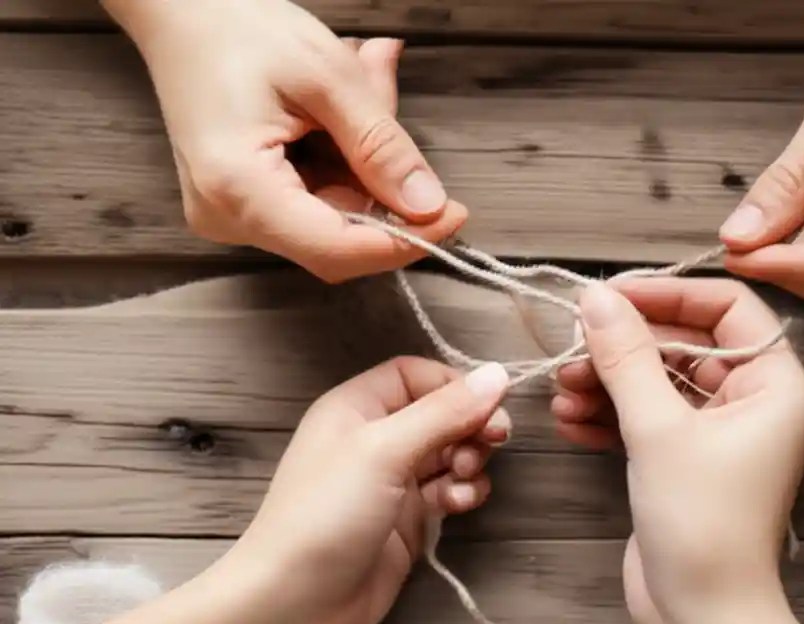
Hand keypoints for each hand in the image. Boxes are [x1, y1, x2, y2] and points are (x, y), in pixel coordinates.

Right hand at [103, 0, 465, 281]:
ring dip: (366, 161)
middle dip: (383, 184)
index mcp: (236, 188)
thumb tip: (428, 205)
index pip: (336, 250)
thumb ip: (381, 146)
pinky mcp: (247, 202)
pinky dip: (345, 157)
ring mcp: (234, 214)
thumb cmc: (237, 29)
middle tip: (390, 104)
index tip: (452, 214)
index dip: (404, 242)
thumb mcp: (327, 76)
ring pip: (336, 216)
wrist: (181, 11)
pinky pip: (318, 198)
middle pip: (339, 238)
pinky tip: (339, 106)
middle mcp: (228, 216)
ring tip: (361, 79)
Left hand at [229, 357, 511, 623]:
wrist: (295, 603)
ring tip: (463, 479)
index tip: (488, 405)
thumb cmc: (327, 513)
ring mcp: (393, 481)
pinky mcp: (409, 520)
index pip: (416, 374)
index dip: (454, 385)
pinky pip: (448, 491)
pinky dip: (462, 494)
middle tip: (492, 442)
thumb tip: (497, 373)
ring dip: (470, 461)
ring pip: (451, 453)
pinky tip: (457, 506)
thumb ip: (444, 412)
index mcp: (357, 407)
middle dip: (471, 425)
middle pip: (441, 413)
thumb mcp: (384, 450)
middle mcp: (376, 438)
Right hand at [554, 282, 803, 623]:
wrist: (703, 616)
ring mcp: (720, 435)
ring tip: (562, 391)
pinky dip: (610, 416)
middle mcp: (755, 403)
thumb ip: (626, 356)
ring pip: (659, 383)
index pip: (727, 307)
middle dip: (625, 346)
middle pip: (685, 343)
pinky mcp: (687, 463)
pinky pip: (648, 419)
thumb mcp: (659, 428)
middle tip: (572, 347)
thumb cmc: (703, 523)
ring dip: (608, 382)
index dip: (667, 294)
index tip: (609, 296)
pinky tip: (570, 421)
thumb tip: (596, 297)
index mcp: (776, 384)